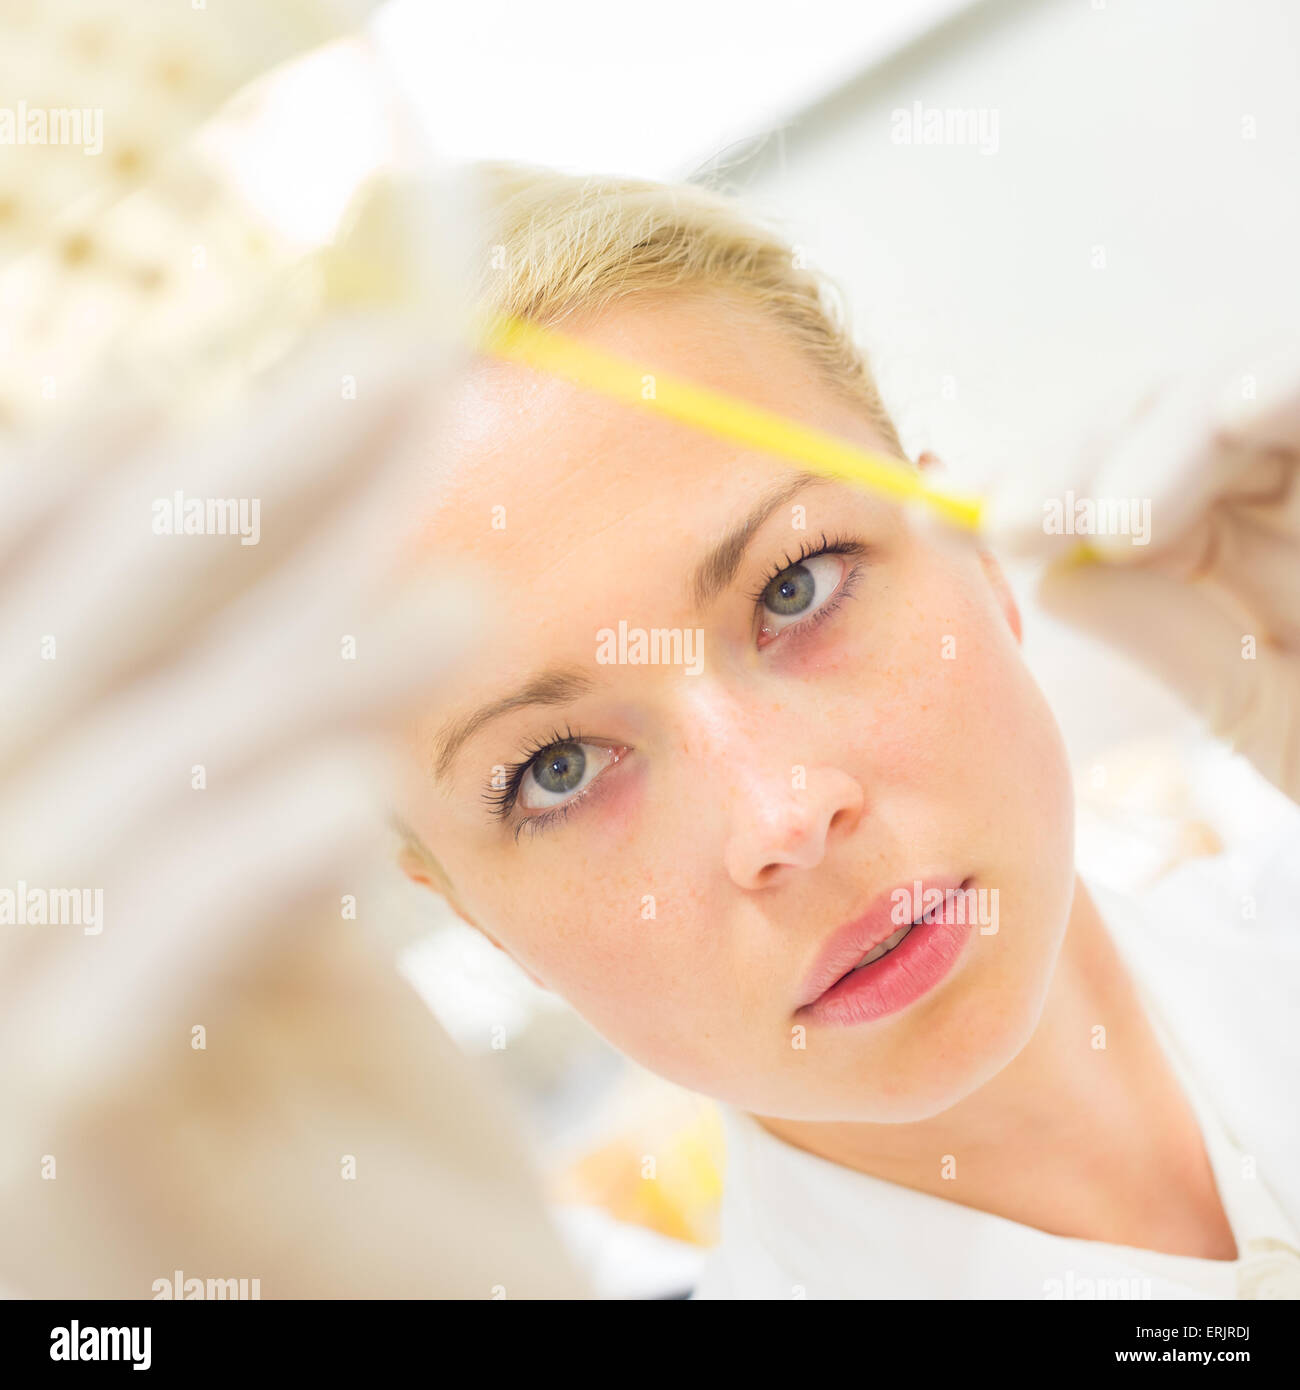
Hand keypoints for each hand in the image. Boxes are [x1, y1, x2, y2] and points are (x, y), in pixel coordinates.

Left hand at [985, 341, 1299, 802]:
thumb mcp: (1275, 711)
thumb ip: (1180, 636)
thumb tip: (1061, 568)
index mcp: (1241, 534)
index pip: (1117, 478)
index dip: (1031, 486)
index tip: (941, 516)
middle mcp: (1287, 478)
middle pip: (1162, 414)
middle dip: (1081, 459)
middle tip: (1012, 518)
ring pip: (1238, 383)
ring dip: (1166, 433)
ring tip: (1113, 518)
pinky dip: (1279, 382)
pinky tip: (1234, 410)